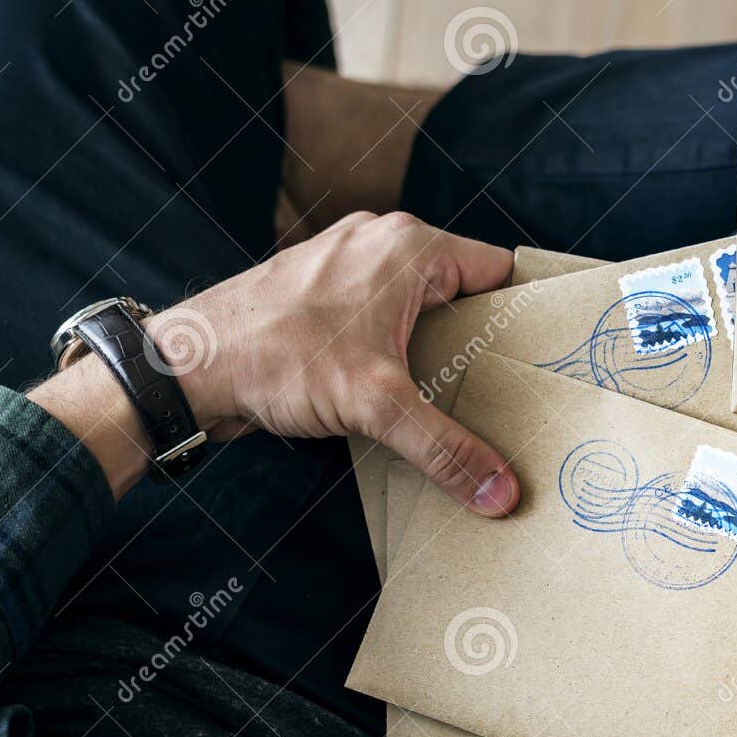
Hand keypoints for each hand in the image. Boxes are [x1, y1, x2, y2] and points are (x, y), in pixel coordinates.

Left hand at [155, 211, 518, 515]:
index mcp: (407, 247)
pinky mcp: (323, 297)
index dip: (526, 314)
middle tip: (511, 397)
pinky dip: (400, 356)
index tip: (549, 359)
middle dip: (483, 345)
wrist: (187, 365)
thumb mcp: (375, 405)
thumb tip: (502, 491)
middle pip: (462, 293)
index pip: (497, 272)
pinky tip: (405, 398)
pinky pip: (384, 322)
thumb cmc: (274, 357)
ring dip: (438, 354)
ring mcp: (349, 268)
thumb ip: (445, 448)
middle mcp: (381, 245)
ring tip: (463, 404)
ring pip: (421, 310)